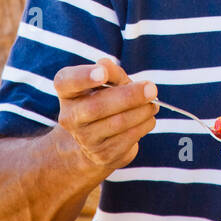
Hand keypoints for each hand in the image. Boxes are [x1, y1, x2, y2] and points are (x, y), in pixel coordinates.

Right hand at [54, 58, 157, 172]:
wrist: (96, 141)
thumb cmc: (104, 100)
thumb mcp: (106, 82)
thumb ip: (110, 71)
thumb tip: (106, 65)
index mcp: (67, 91)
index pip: (67, 81)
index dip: (84, 77)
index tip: (102, 73)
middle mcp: (70, 117)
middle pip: (97, 106)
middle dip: (129, 96)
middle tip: (152, 88)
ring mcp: (84, 139)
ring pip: (117, 122)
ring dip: (142, 111)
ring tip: (153, 103)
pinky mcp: (102, 155)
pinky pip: (128, 137)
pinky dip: (144, 124)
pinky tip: (148, 118)